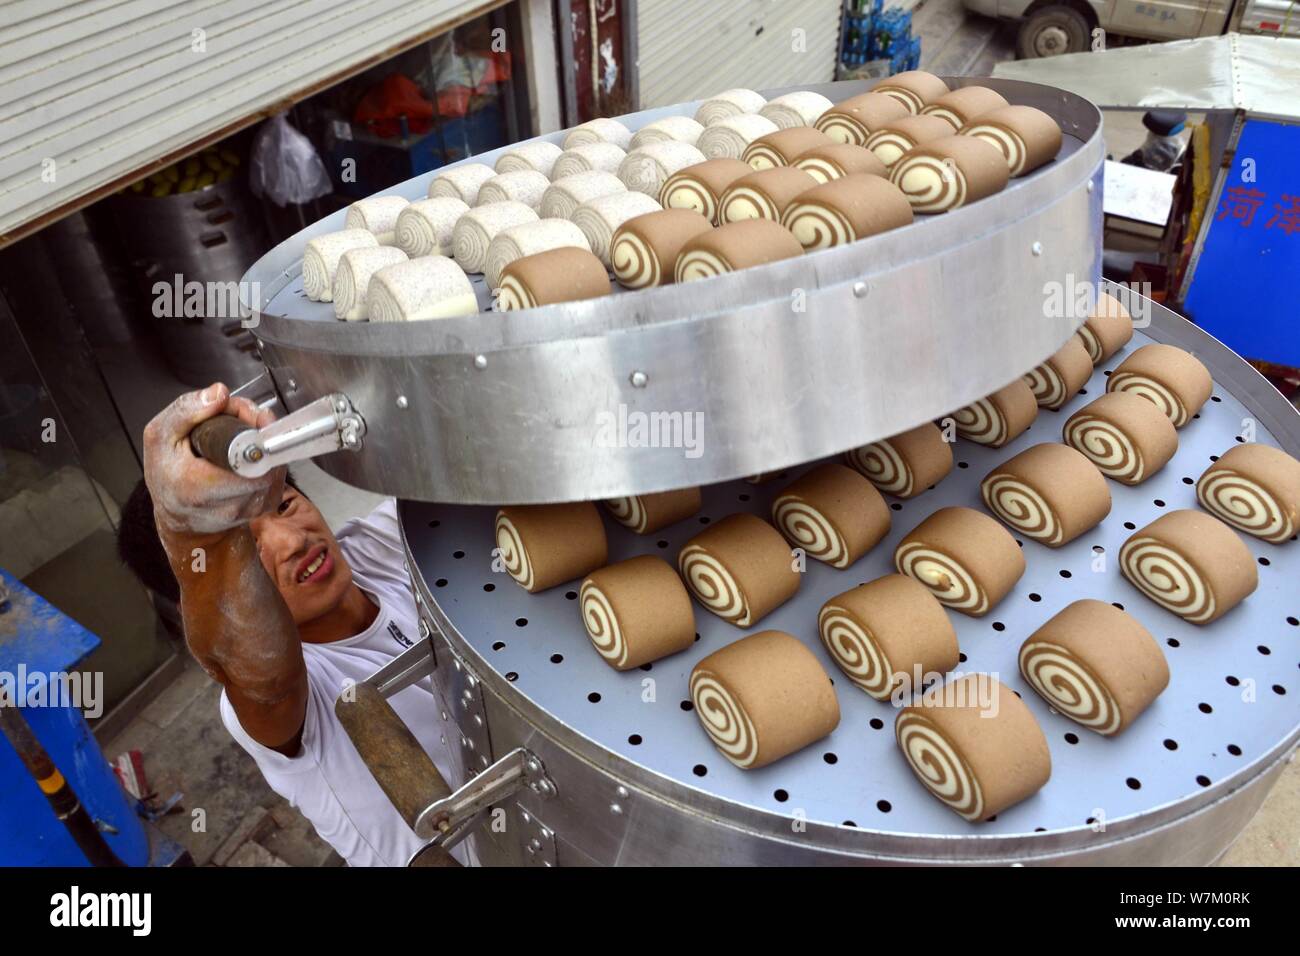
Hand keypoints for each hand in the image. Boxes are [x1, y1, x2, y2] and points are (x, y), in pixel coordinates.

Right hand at [144, 383, 285, 537]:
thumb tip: (220, 394)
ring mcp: (247, 511)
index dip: (255, 433)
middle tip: (242, 425)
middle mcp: (227, 506)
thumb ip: (187, 410)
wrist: (176, 513)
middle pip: (266, 462)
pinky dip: (267, 464)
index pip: (250, 461)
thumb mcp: (161, 435)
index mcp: (198, 487)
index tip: (248, 418)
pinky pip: (278, 479)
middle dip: (258, 436)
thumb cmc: (167, 473)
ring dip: (263, 450)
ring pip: (274, 468)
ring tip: (239, 444)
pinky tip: (246, 460)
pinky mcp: (261, 510)